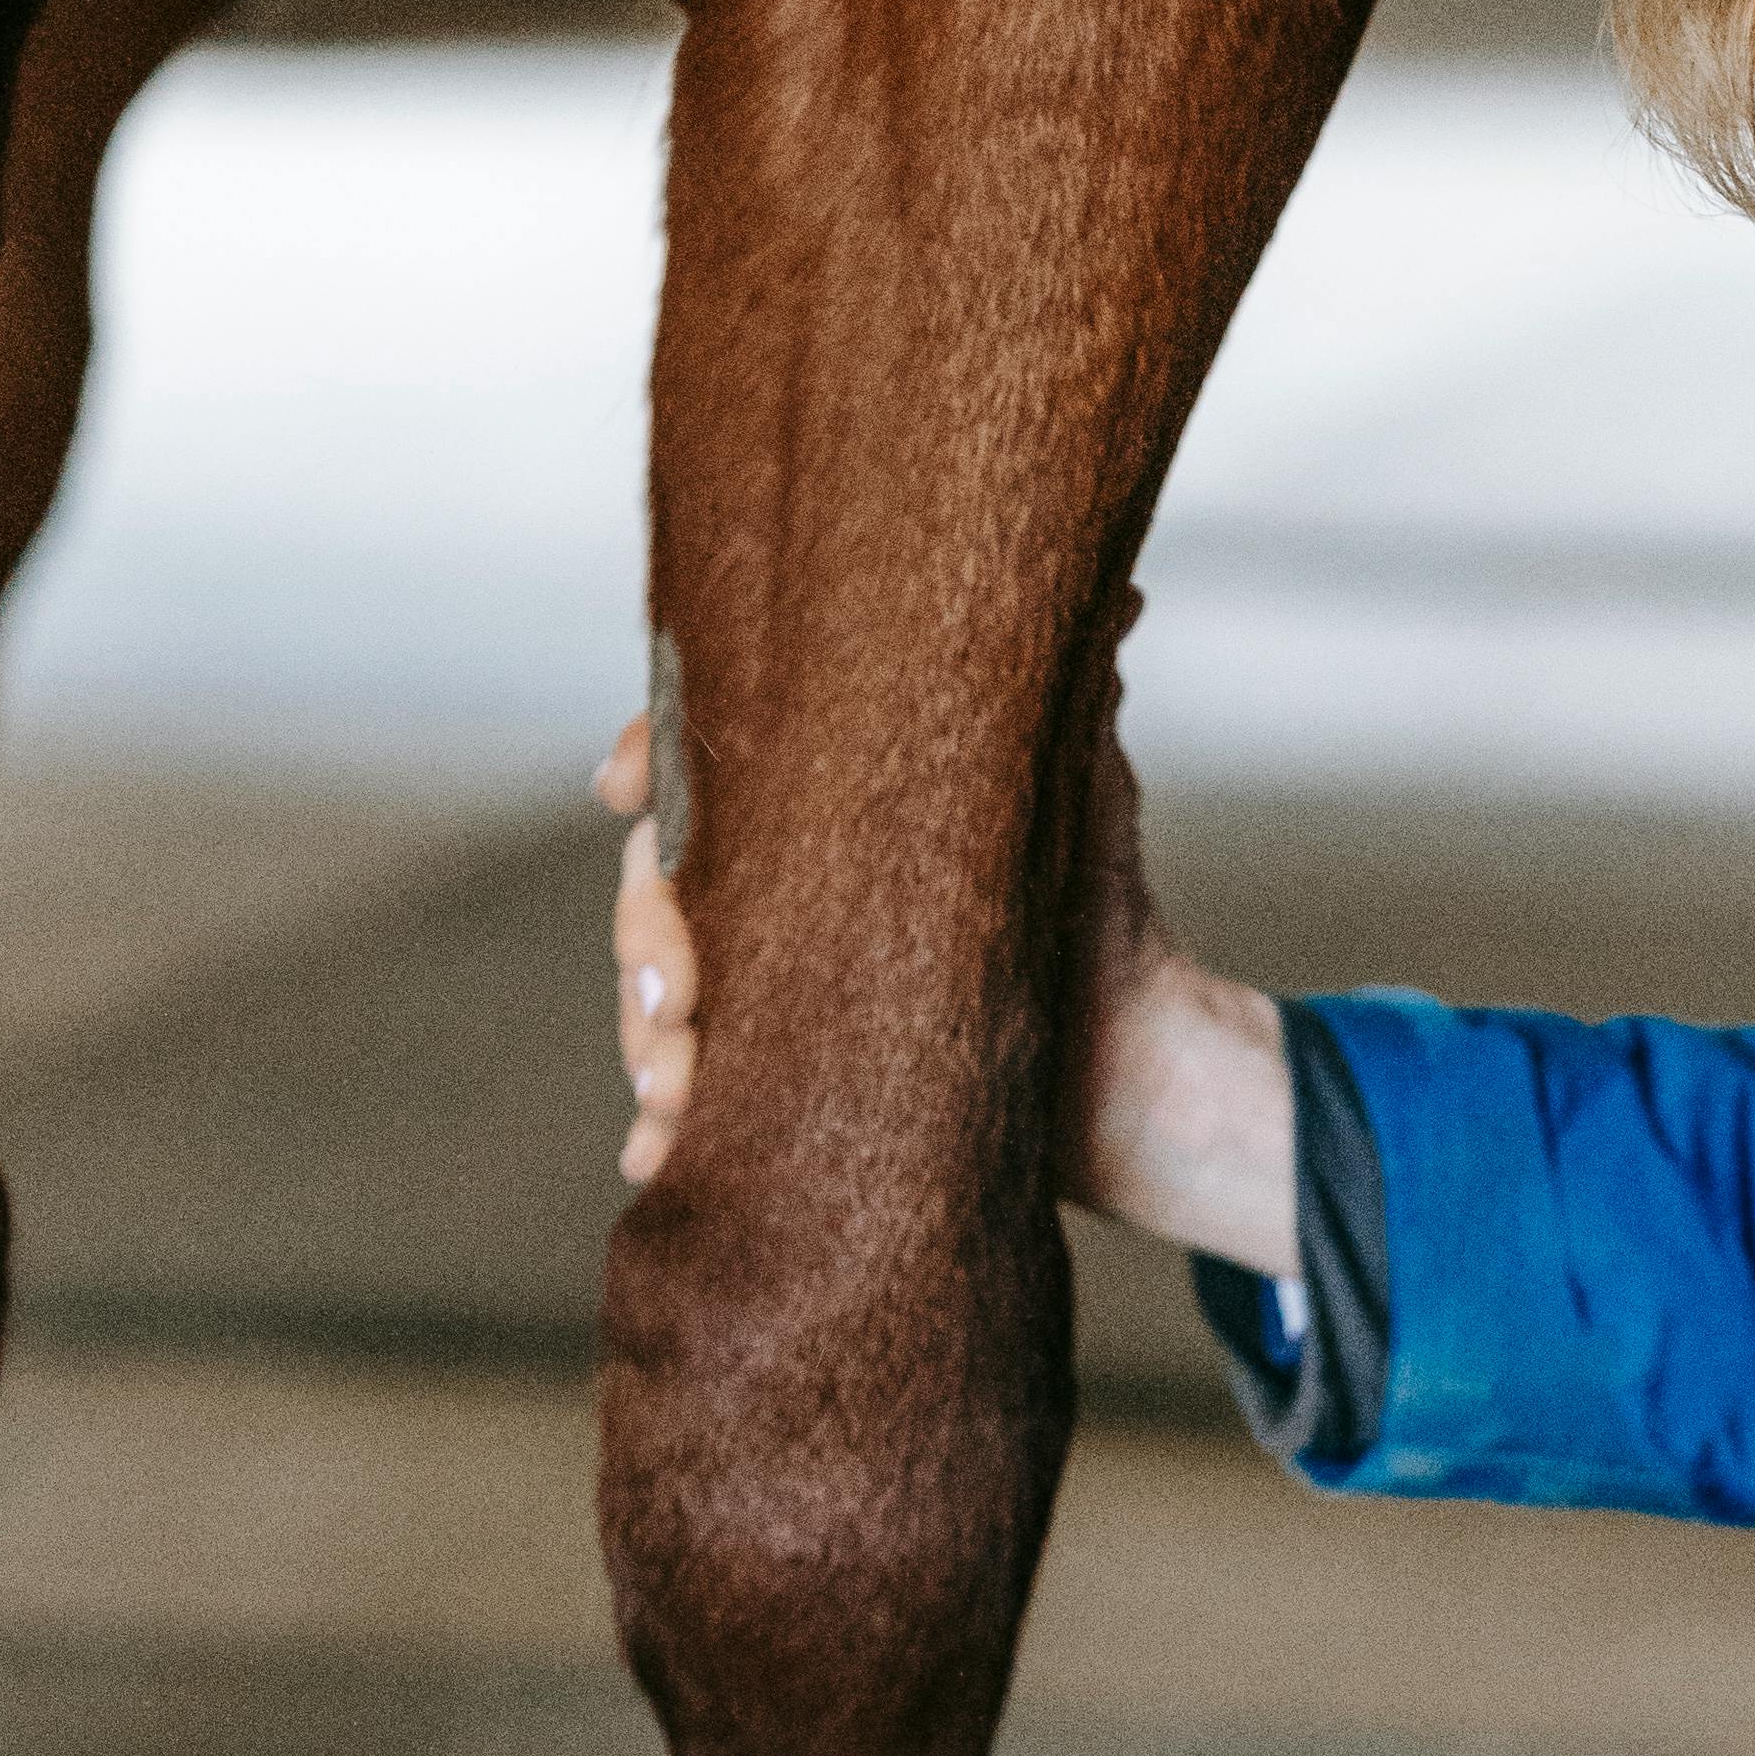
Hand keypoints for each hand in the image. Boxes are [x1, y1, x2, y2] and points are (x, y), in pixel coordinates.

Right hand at [589, 706, 1296, 1269]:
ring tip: (678, 1086)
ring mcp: (768, 997)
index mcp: (823, 814)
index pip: (703, 765)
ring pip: (655, 1003)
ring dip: (646, 1044)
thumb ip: (1070, 701)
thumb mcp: (1079, 801)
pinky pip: (688, 1108)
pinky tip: (657, 1156)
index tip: (618, 784)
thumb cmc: (1098, 920)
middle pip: (657, 893)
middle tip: (679, 997)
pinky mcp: (777, 1091)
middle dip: (646, 943)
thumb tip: (1121, 599)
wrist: (1135, 1076)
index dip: (646, 759)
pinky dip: (660, 1131)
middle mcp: (778, 900)